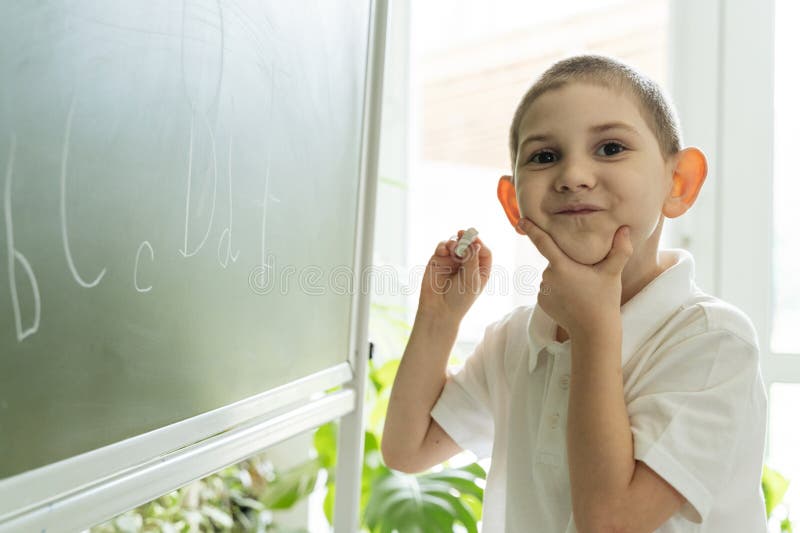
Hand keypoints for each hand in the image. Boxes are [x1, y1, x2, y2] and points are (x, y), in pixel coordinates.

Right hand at [418, 229, 491, 320]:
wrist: (438, 310)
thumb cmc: (459, 300)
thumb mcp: (471, 281)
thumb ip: (472, 261)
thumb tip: (474, 243)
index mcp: (481, 269)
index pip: (483, 251)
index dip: (479, 243)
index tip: (474, 241)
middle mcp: (467, 262)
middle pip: (469, 244)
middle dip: (466, 239)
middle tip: (462, 234)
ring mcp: (452, 260)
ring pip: (455, 243)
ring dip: (455, 242)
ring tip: (453, 248)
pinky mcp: (438, 260)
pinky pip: (442, 246)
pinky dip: (443, 245)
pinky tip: (444, 251)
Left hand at [516, 217, 631, 337]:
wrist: (593, 332)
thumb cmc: (604, 300)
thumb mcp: (613, 273)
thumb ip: (620, 249)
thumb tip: (624, 228)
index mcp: (562, 266)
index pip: (543, 242)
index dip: (532, 230)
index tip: (521, 220)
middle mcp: (547, 276)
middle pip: (555, 261)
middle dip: (567, 263)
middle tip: (586, 276)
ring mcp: (542, 290)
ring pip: (552, 275)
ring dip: (563, 277)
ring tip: (581, 290)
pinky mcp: (541, 302)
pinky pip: (548, 289)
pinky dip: (558, 290)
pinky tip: (572, 298)